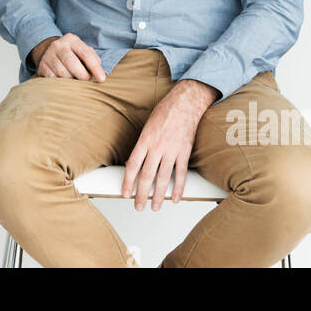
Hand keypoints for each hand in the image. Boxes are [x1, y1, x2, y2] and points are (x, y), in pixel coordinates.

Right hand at [31, 33, 104, 80]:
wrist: (48, 51)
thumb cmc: (72, 54)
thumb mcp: (83, 51)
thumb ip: (93, 59)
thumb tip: (99, 72)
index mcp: (72, 40)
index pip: (85, 54)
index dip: (95, 67)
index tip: (102, 79)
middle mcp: (58, 45)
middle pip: (72, 63)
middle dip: (82, 75)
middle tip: (87, 81)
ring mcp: (48, 55)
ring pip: (62, 73)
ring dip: (71, 80)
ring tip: (74, 79)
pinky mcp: (42, 66)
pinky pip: (53, 79)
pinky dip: (61, 83)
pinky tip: (64, 81)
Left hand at [121, 80, 216, 209]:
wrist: (185, 102)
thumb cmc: (165, 111)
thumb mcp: (147, 126)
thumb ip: (142, 144)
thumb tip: (136, 162)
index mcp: (145, 140)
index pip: (133, 165)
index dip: (127, 181)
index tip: (125, 193)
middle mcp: (157, 147)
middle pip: (147, 175)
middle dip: (141, 193)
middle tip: (138, 206)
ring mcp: (172, 151)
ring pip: (164, 178)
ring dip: (159, 195)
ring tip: (155, 207)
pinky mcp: (184, 152)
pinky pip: (181, 174)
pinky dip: (179, 188)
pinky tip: (176, 198)